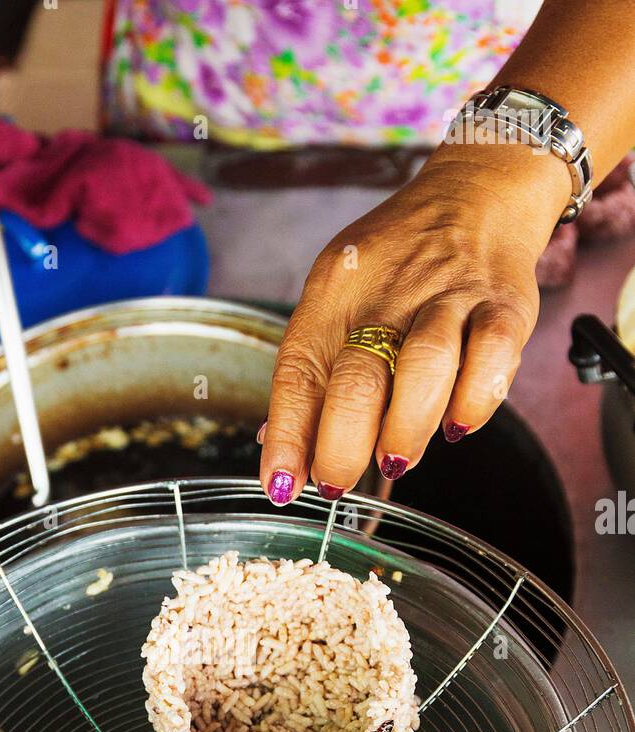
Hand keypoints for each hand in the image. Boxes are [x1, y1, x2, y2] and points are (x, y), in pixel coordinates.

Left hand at [259, 146, 569, 503]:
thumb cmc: (397, 264)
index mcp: (334, 294)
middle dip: (342, 445)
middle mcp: (388, 295)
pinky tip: (456, 427)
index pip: (299, 369)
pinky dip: (475, 402)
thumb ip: (316, 374)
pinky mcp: (504, 306)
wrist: (475, 194)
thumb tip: (281, 448)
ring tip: (393, 461)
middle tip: (337, 484)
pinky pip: (493, 358)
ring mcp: (449, 298)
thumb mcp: (339, 298)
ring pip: (425, 367)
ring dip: (405, 428)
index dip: (288, 433)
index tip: (280, 484)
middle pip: (359, 376)